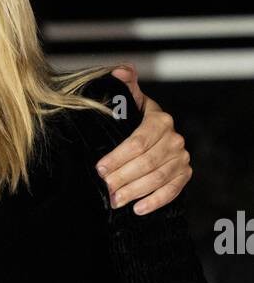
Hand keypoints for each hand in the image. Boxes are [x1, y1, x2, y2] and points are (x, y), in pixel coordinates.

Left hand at [97, 64, 191, 213]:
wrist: (149, 134)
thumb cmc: (132, 120)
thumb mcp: (126, 102)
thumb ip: (123, 87)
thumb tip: (120, 73)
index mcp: (159, 119)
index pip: (139, 142)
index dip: (119, 157)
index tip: (100, 169)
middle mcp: (174, 138)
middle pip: (148, 162)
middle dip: (124, 177)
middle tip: (105, 189)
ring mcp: (181, 157)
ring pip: (158, 177)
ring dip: (135, 191)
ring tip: (115, 201)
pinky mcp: (184, 173)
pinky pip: (172, 190)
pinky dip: (156, 201)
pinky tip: (138, 209)